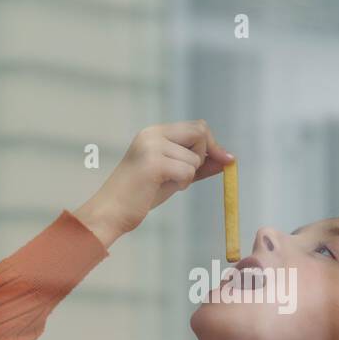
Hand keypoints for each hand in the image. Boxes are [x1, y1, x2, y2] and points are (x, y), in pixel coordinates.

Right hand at [73, 120, 233, 245]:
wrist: (110, 212)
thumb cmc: (140, 195)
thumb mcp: (173, 176)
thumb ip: (198, 166)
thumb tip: (228, 160)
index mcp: (154, 133)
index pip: (197, 126)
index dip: (213, 144)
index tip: (227, 160)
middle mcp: (152, 134)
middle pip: (200, 132)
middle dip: (204, 155)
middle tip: (187, 176)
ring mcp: (151, 147)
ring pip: (195, 158)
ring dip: (188, 176)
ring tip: (165, 184)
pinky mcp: (153, 163)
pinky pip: (188, 171)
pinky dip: (182, 184)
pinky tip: (161, 188)